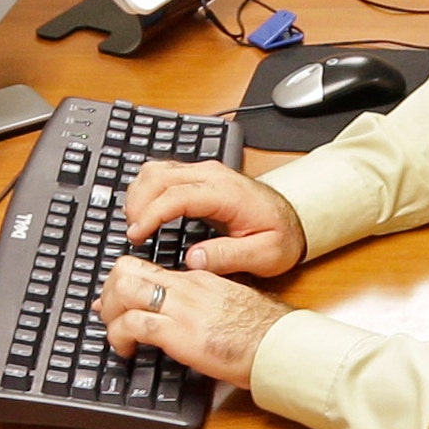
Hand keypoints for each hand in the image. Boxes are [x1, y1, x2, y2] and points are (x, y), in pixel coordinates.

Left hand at [96, 257, 283, 386]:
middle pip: (126, 270)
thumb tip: (181, 317)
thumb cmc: (261, 333)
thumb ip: (201, 304)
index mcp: (197, 278)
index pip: (146, 266)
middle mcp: (185, 286)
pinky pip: (133, 324)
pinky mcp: (179, 333)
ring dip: (109, 315)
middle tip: (108, 316)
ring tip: (116, 336)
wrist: (278, 345)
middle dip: (108, 294)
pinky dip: (119, 337)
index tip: (114, 302)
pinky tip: (126, 351)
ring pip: (123, 291)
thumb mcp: (227, 307)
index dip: (121, 283)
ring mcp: (181, 308)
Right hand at [123, 161, 300, 278]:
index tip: (136, 235)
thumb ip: (230, 257)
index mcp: (227, 193)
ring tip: (136, 224)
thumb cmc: (281, 235)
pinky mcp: (198, 176)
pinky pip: (162, 172)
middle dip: (137, 203)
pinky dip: (146, 189)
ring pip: (156, 169)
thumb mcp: (265, 255)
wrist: (296, 217)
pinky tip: (144, 211)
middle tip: (133, 234)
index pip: (177, 195)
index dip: (151, 214)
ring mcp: (204, 172)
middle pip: (158, 175)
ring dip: (138, 194)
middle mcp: (212, 175)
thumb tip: (195, 259)